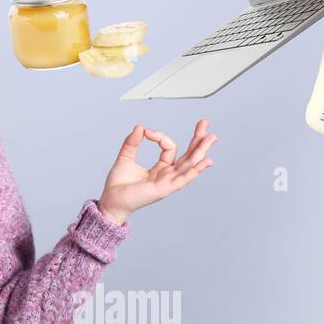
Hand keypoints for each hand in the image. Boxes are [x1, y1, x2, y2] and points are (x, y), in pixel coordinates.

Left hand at [96, 118, 216, 225]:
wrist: (112, 200)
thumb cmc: (118, 184)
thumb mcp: (125, 157)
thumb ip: (132, 142)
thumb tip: (140, 127)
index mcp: (160, 168)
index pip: (169, 148)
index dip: (160, 137)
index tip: (146, 132)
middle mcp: (167, 175)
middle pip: (188, 155)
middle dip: (198, 139)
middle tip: (205, 123)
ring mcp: (168, 182)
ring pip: (189, 165)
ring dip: (201, 151)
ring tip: (211, 137)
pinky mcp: (165, 189)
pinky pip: (183, 179)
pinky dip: (195, 170)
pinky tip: (205, 161)